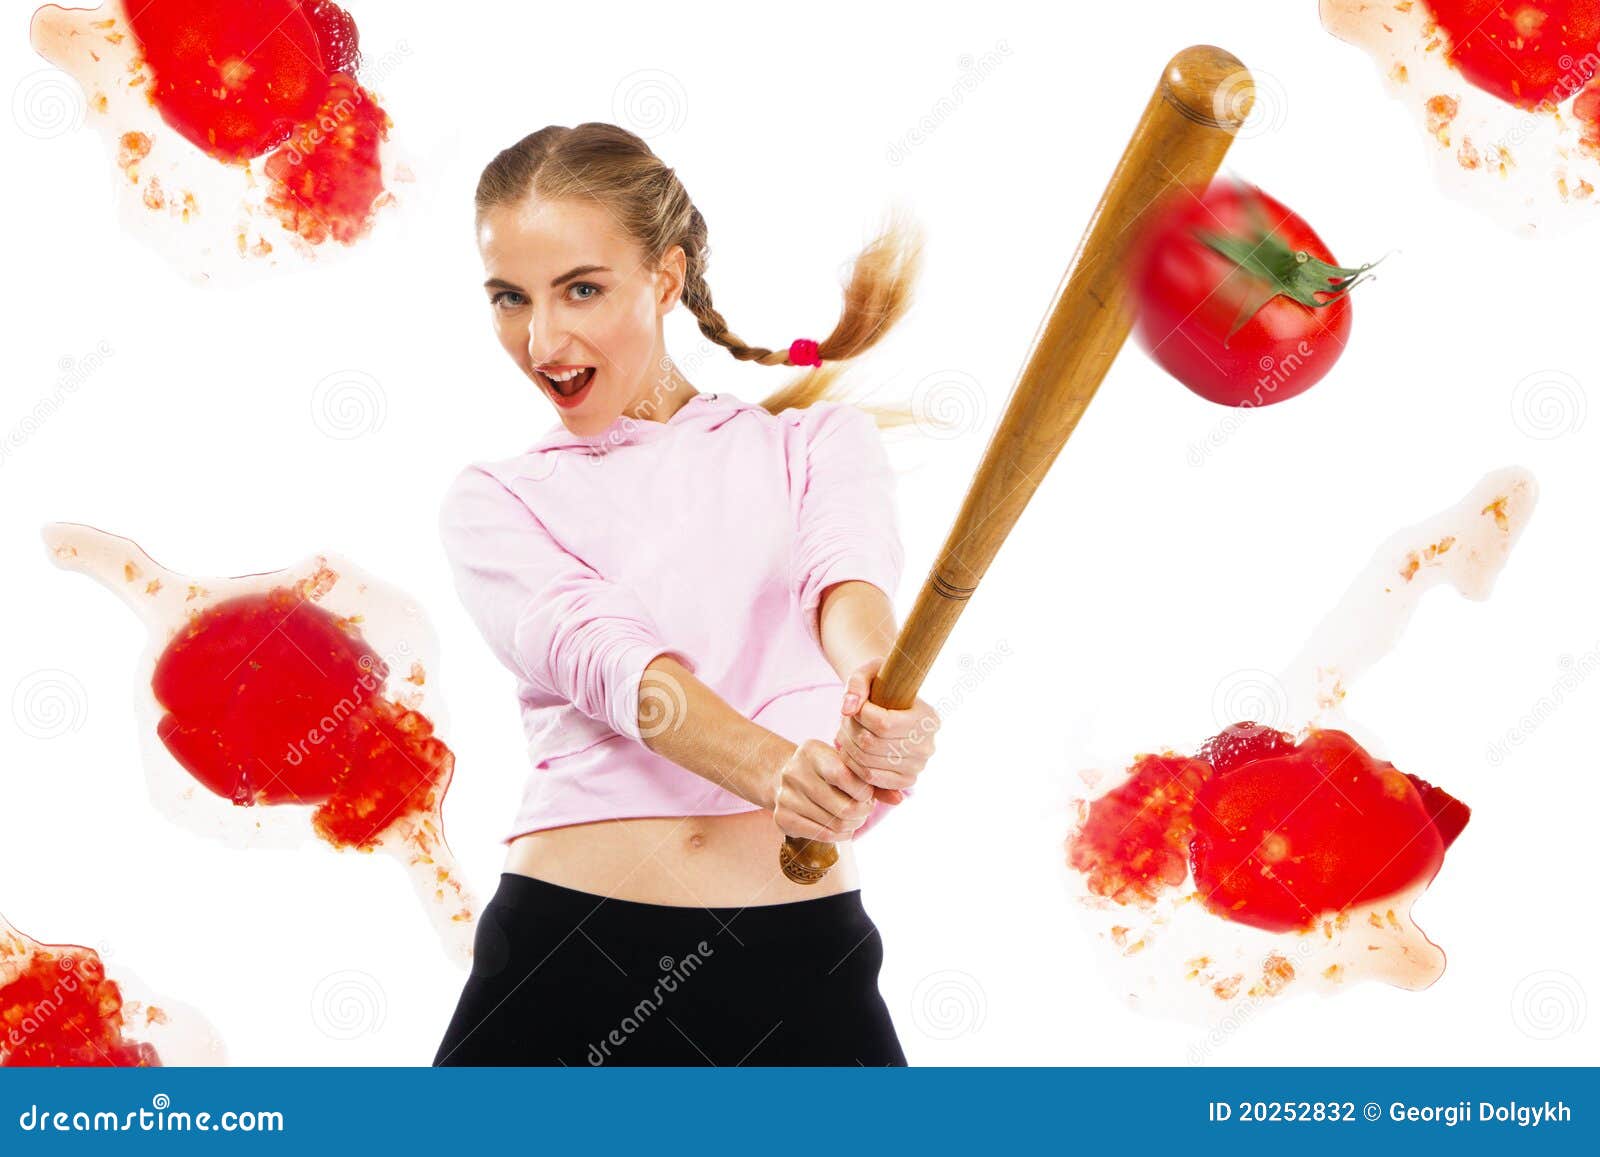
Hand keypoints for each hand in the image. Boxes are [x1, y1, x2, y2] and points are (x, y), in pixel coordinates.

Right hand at [769, 739, 876, 842]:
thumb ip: (871, 779)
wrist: (782, 777)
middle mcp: (794, 772)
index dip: (864, 791)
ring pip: (835, 824)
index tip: (868, 793)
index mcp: (811, 751)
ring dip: (853, 825)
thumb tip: (899, 799)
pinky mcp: (782, 818)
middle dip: (862, 813)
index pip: (844, 776)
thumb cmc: (824, 770)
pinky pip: (821, 835)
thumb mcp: (844, 764)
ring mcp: (785, 796)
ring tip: (854, 817)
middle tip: (864, 809)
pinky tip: (842, 827)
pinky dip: (839, 835)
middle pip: (843, 807)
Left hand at [835, 657, 939, 804]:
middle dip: (850, 730)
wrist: (896, 704)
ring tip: (847, 731)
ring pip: (867, 762)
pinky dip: (853, 764)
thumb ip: (857, 683)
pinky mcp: (906, 780)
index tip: (857, 704)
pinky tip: (852, 748)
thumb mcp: (871, 672)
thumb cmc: (884, 685)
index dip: (860, 714)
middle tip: (847, 719)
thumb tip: (848, 709)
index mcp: (927, 718)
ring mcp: (918, 766)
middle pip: (871, 744)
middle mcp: (927, 745)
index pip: (883, 724)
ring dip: (847, 746)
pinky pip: (870, 778)